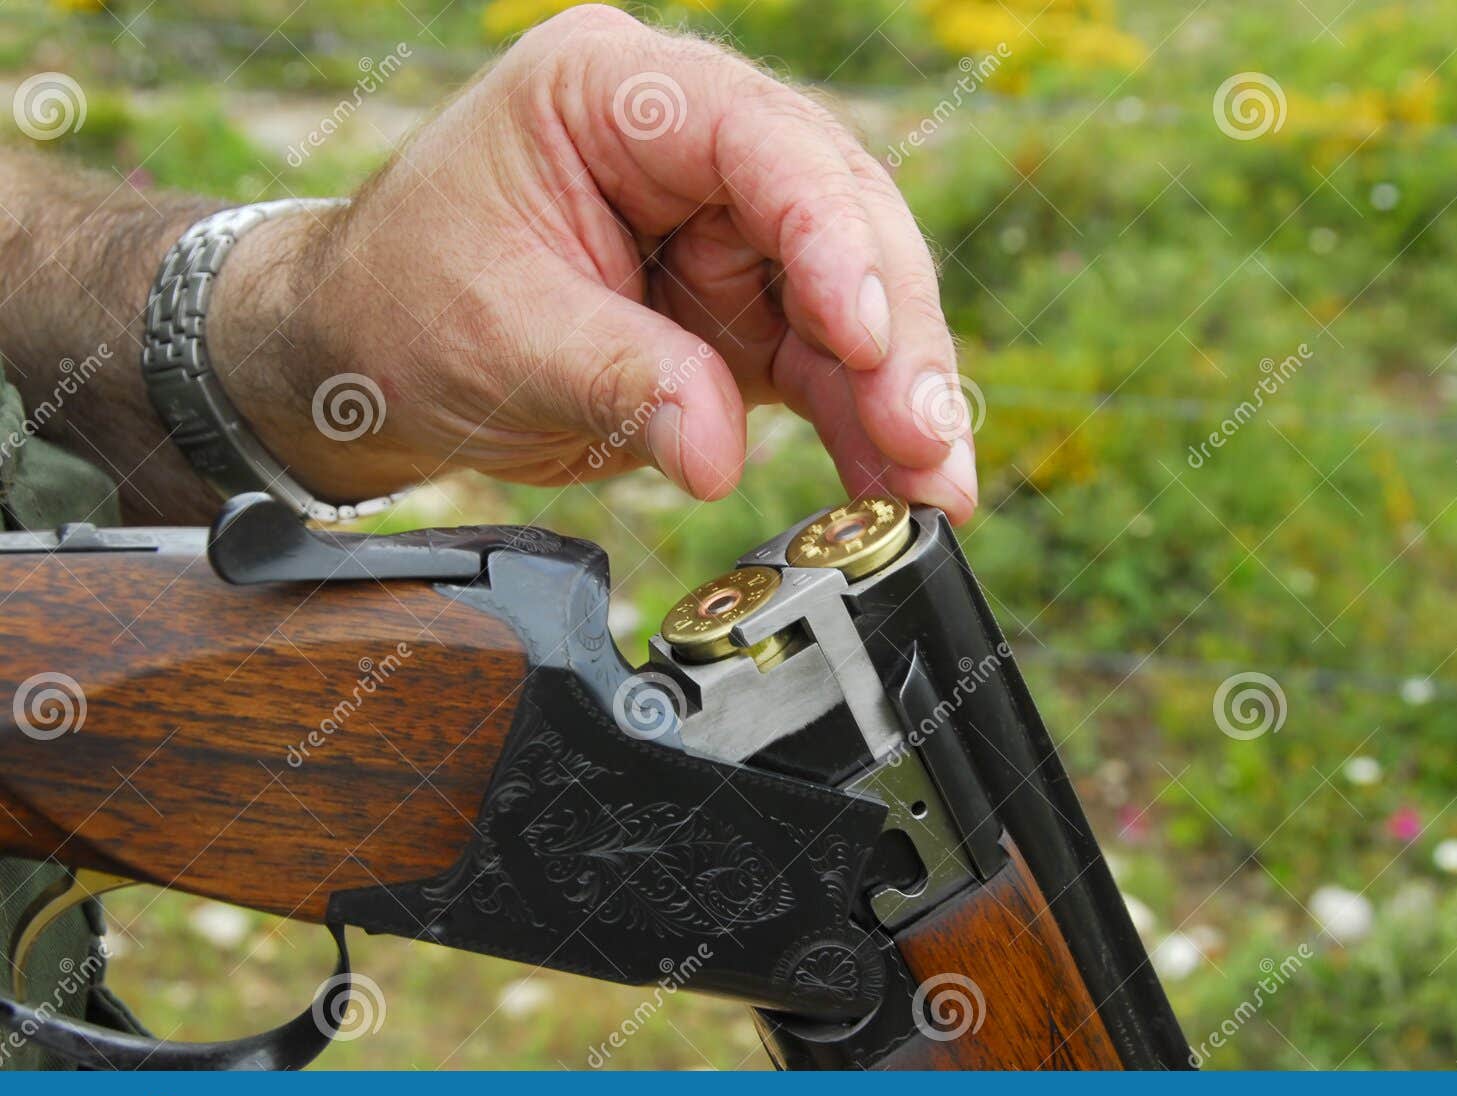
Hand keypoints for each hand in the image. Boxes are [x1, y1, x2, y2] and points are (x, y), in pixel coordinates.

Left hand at [212, 4, 976, 521]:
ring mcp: (728, 230)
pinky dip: (862, 431)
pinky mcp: (742, 313)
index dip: (829, 235)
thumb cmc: (405, 304)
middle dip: (893, 336)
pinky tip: (898, 489)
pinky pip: (827, 368)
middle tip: (928, 438)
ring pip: (854, 300)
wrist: (368, 359)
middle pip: (838, 217)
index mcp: (616, 94)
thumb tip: (720, 455)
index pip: (759, 139)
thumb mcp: (499, 334)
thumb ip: (621, 380)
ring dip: (899, 398)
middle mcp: (691, 149)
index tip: (865, 336)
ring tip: (936, 489)